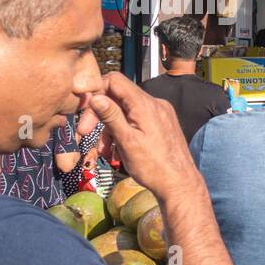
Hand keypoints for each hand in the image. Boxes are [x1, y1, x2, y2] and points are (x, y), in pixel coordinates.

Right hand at [88, 73, 200, 201]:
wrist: (179, 184)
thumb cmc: (154, 167)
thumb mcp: (126, 141)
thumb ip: (111, 116)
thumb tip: (95, 96)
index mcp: (145, 104)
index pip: (114, 80)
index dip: (96, 91)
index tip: (84, 108)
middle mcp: (155, 104)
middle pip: (118, 97)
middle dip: (100, 115)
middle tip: (85, 133)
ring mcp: (160, 114)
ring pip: (126, 112)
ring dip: (110, 128)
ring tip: (105, 151)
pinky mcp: (162, 124)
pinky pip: (137, 121)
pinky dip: (124, 132)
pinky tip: (118, 151)